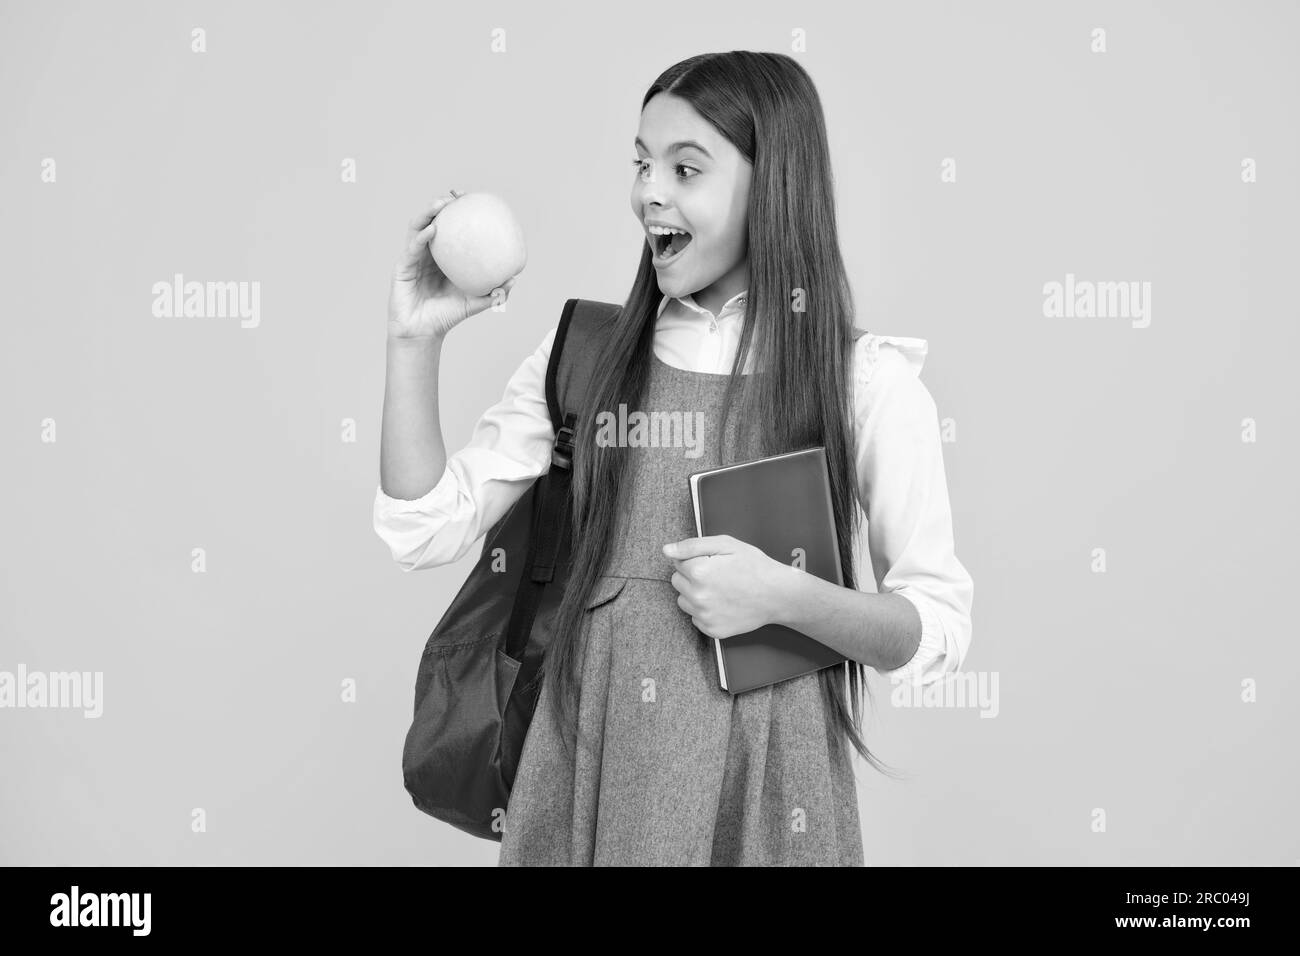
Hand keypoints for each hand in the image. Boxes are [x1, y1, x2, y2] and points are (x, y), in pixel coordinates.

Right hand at [387, 189, 517, 340]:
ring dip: (428, 213)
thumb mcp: (474, 303)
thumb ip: (493, 293)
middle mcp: (427, 254)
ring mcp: (413, 259)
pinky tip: (432, 230)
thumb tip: (514, 279)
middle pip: (432, 221)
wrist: (422, 333)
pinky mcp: (402, 267)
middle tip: (455, 196)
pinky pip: (412, 248)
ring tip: (441, 204)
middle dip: (441, 205)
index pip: (450, 229)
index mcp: (443, 258)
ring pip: (418, 229)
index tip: (470, 199)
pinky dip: (422, 237)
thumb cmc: (446, 317)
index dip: (457, 213)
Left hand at [663, 535, 790, 639]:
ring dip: (694, 594)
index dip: (695, 559)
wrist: (778, 595)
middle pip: (677, 582)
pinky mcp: (711, 630)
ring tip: (719, 589)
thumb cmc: (754, 565)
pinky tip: (722, 604)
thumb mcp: (726, 544)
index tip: (713, 562)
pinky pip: (695, 618)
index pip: (677, 562)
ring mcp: (704, 615)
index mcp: (698, 571)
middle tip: (716, 574)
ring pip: (683, 601)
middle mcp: (697, 596)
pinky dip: (704, 611)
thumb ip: (692, 546)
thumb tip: (666, 550)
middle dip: (691, 576)